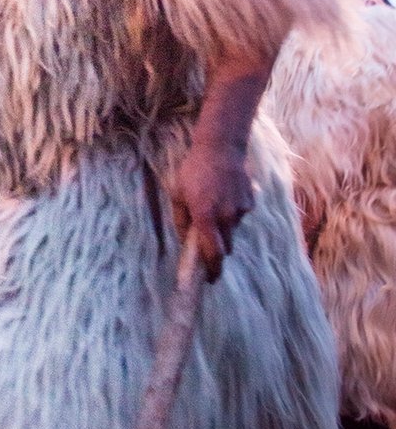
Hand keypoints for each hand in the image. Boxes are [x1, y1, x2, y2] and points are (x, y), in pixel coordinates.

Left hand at [171, 140, 253, 281]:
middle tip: (208, 244)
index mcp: (205, 217)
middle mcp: (226, 217)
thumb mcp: (177, 194)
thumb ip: (181, 220)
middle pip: (226, 247)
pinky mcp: (251, 202)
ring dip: (224, 228)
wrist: (220, 148)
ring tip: (214, 206)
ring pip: (233, 230)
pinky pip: (241, 215)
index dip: (213, 270)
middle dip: (218, 250)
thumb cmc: (193, 171)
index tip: (210, 280)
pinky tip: (225, 196)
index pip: (213, 254)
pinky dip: (233, 212)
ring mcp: (240, 209)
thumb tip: (185, 241)